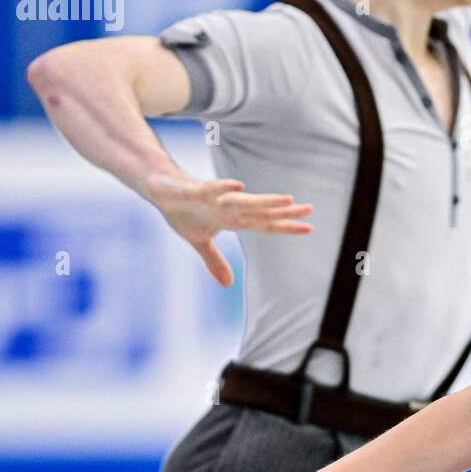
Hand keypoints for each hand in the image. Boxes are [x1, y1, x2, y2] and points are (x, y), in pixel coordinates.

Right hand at [145, 172, 312, 286]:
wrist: (160, 188)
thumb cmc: (184, 211)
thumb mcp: (199, 242)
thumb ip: (215, 261)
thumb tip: (228, 284)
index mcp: (232, 219)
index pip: (264, 224)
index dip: (285, 226)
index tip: (309, 228)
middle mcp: (229, 208)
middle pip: (261, 211)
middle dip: (284, 212)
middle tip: (310, 210)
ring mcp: (215, 199)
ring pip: (244, 201)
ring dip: (264, 201)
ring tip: (287, 200)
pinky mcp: (197, 191)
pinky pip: (213, 190)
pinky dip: (224, 188)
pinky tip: (239, 186)